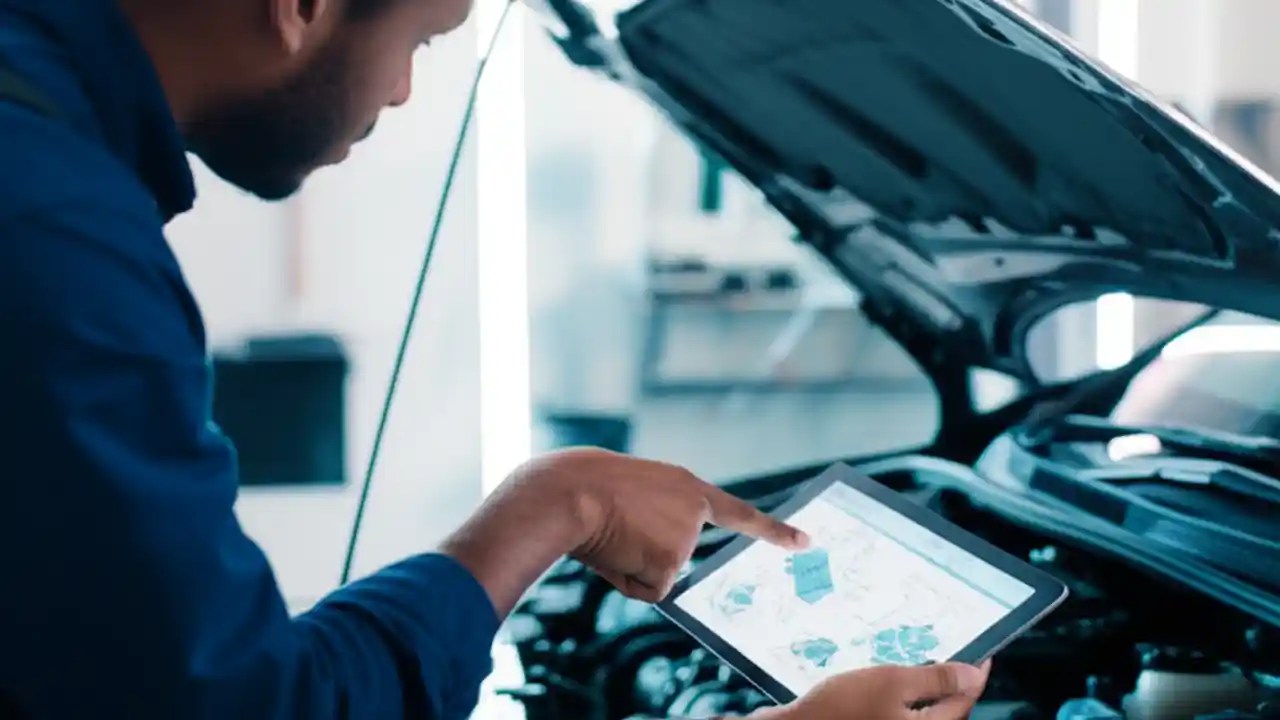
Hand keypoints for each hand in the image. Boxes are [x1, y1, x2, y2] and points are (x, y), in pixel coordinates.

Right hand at [442, 448, 808, 615]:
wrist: (567, 491)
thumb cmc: (584, 488)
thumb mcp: (627, 493)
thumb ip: (651, 521)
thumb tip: (653, 566)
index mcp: (687, 486)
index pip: (738, 513)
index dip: (773, 530)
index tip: (805, 542)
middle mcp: (694, 511)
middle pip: (674, 554)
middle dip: (643, 550)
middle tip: (615, 524)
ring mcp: (685, 539)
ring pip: (658, 573)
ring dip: (630, 563)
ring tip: (608, 532)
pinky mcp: (671, 564)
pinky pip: (648, 589)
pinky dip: (626, 580)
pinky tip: (611, 552)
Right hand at [754, 662, 991, 719]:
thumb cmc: (844, 708)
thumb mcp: (893, 683)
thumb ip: (935, 680)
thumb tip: (974, 674)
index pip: (965, 701)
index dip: (975, 675)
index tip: (983, 652)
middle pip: (947, 710)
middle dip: (951, 682)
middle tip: (952, 651)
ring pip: (925, 713)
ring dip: (927, 688)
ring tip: (922, 659)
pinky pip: (904, 715)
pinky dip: (906, 697)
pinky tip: (892, 678)